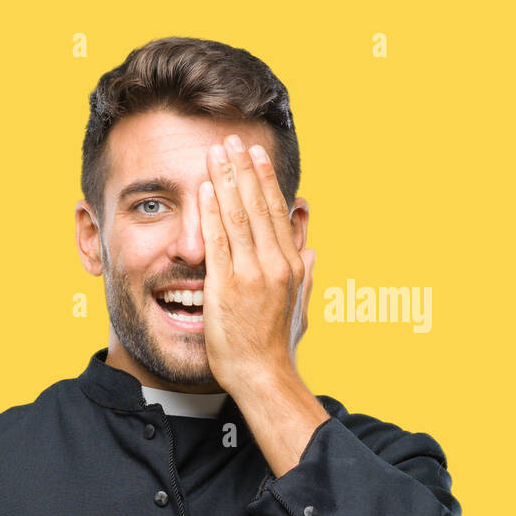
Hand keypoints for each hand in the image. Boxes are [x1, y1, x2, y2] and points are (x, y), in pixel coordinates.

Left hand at [199, 135, 314, 391]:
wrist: (262, 375)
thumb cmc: (276, 347)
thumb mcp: (298, 307)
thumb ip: (305, 276)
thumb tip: (312, 251)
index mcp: (291, 265)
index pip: (275, 212)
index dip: (264, 180)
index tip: (255, 156)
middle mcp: (274, 263)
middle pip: (256, 206)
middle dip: (242, 170)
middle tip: (231, 140)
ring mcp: (250, 274)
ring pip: (237, 217)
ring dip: (224, 182)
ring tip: (215, 154)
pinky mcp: (227, 287)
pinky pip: (217, 242)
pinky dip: (210, 214)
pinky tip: (203, 190)